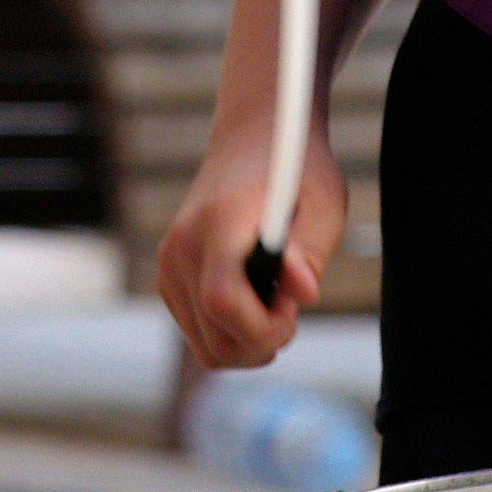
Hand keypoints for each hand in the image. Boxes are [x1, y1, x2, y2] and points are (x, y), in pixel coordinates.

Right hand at [156, 124, 346, 372]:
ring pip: (207, 349)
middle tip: (291, 306)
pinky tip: (256, 303)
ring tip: (278, 305)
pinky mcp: (167, 280)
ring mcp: (168, 265)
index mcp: (220, 220)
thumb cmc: (295, 172)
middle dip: (264, 342)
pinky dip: (232, 336)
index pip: (223, 300)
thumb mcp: (324, 200)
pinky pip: (201, 338)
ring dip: (250, 344)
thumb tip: (302, 292)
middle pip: (217, 340)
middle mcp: (182, 245)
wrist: (251, 142)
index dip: (265, 325)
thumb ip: (311, 248)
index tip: (294, 305)